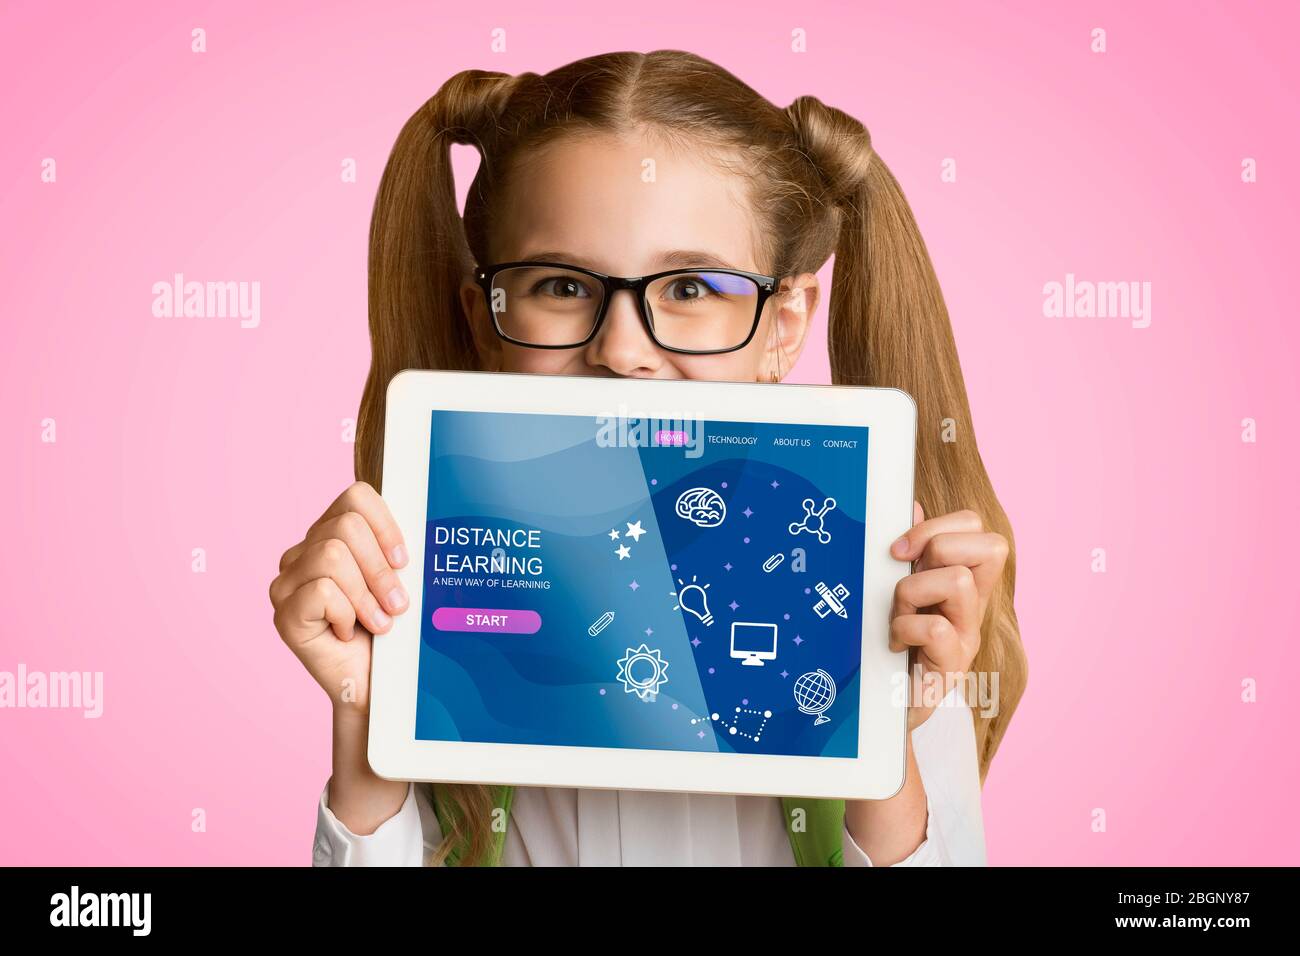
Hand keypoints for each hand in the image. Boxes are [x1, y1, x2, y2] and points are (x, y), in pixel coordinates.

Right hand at [269, 481, 410, 715]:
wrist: (377, 687)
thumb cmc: (391, 633)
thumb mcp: (400, 583)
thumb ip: (398, 552)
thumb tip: (425, 523)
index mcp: (331, 535)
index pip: (355, 496)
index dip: (386, 524)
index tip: (405, 561)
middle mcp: (302, 553)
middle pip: (346, 527)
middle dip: (380, 569)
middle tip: (397, 605)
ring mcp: (287, 582)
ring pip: (331, 556)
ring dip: (366, 595)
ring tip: (379, 623)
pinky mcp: (284, 613)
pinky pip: (322, 591)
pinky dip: (347, 614)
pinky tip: (349, 633)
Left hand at [889, 502, 1007, 731]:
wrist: (884, 713)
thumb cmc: (890, 646)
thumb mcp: (898, 593)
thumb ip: (910, 554)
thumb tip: (910, 507)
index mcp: (963, 581)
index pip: (978, 528)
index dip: (940, 525)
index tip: (899, 549)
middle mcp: (974, 606)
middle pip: (993, 546)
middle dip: (938, 548)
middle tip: (905, 572)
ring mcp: (968, 636)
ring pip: (960, 582)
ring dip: (913, 591)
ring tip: (896, 615)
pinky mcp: (953, 667)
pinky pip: (936, 628)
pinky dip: (905, 628)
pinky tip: (893, 644)